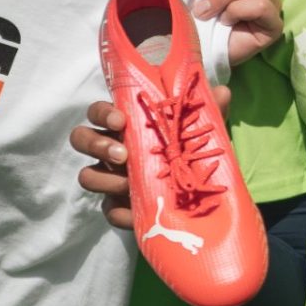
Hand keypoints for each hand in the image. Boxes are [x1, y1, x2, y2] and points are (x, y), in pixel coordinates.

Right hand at [72, 85, 232, 230]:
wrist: (198, 194)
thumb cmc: (189, 152)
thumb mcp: (199, 132)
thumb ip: (208, 112)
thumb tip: (223, 92)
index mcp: (125, 125)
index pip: (99, 112)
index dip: (102, 113)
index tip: (120, 120)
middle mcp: (111, 148)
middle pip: (81, 138)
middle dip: (96, 143)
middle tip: (123, 154)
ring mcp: (111, 178)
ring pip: (87, 175)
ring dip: (104, 178)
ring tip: (128, 183)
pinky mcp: (117, 207)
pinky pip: (108, 210)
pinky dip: (119, 212)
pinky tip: (133, 212)